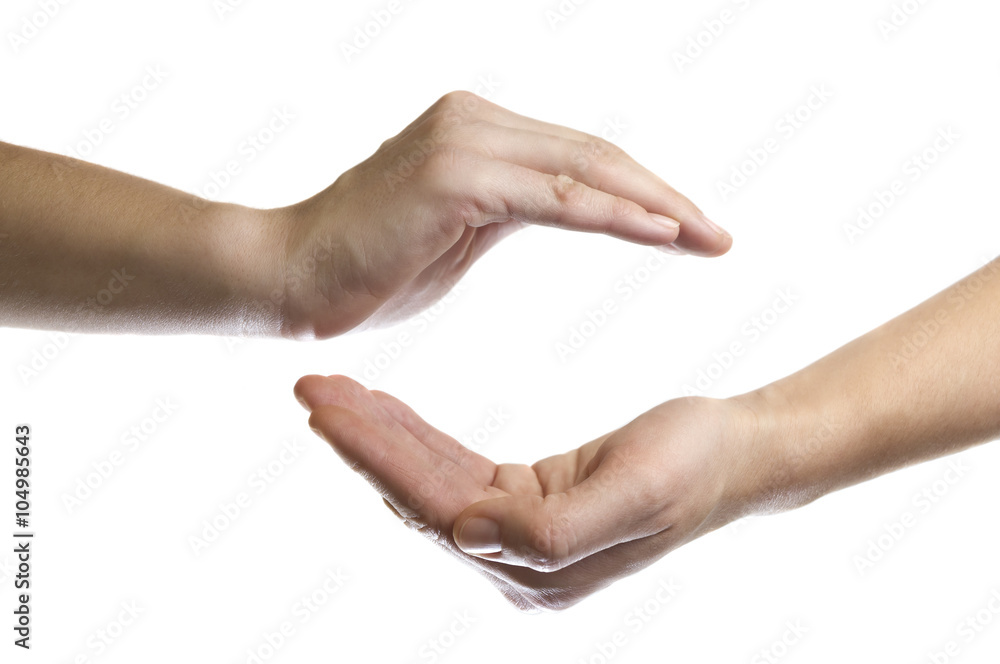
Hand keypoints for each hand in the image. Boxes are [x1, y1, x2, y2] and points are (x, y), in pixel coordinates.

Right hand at [276, 91, 730, 338]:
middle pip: (594, 155)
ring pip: (584, 169)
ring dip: (653, 206)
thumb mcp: (457, 233)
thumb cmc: (365, 269)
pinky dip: (611, 215)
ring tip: (706, 239)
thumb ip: (508, 210)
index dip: (637, 191)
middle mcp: (474, 120)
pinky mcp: (455, 177)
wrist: (286, 276)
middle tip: (717, 236)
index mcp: (476, 131)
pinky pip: (555, 197)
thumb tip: (557, 207)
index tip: (686, 228)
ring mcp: (464, 141)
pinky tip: (660, 235)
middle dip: (662, 197)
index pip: (578, 157)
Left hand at [293, 374, 761, 610]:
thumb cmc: (696, 467)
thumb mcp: (638, 495)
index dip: (378, 461)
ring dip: (381, 436)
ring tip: (332, 390)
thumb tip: (465, 537)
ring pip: (431, 480)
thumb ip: (554, 532)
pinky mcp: (527, 499)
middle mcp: (520, 562)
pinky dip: (416, 435)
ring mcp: (521, 533)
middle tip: (309, 388)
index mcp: (538, 571)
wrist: (736, 451)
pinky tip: (384, 410)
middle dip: (363, 443)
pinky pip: (456, 467)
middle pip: (420, 497)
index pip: (436, 512)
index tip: (327, 411)